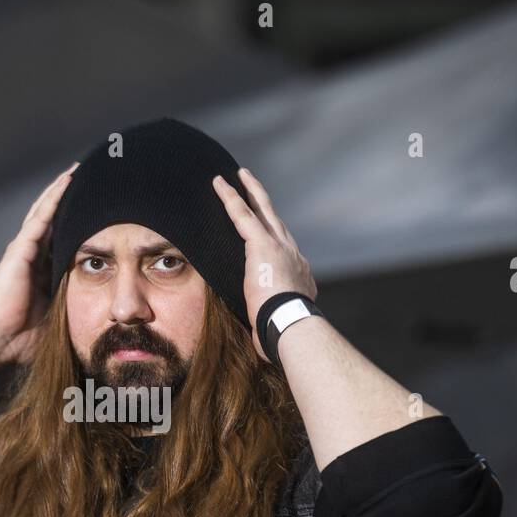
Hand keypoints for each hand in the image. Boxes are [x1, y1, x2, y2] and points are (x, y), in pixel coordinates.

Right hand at [0, 161, 78, 364]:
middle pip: (54, 219)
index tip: (94, 211)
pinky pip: (41, 217)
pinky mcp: (21, 248)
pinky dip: (55, 198)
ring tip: (79, 170)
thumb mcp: (55, 322)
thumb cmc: (18, 338)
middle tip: (89, 179)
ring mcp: (25, 249)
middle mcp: (32, 255)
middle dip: (69, 199)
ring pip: (47, 211)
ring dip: (62, 190)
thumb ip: (71, 317)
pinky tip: (68, 181)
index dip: (75, 223)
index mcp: (40, 271)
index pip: (61, 240)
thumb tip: (98, 331)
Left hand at [212, 167, 316, 360]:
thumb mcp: (277, 326)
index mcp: (297, 275)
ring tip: (238, 176)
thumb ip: (268, 323)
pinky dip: (231, 199)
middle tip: (255, 187)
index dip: (274, 239)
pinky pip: (244, 215)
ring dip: (249, 192)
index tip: (268, 235)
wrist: (291, 327)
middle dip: (265, 205)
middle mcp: (293, 255)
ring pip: (262, 211)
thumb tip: (261, 341)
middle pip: (276, 223)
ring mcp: (280, 247)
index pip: (283, 251)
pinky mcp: (263, 245)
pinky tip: (219, 184)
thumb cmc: (284, 335)